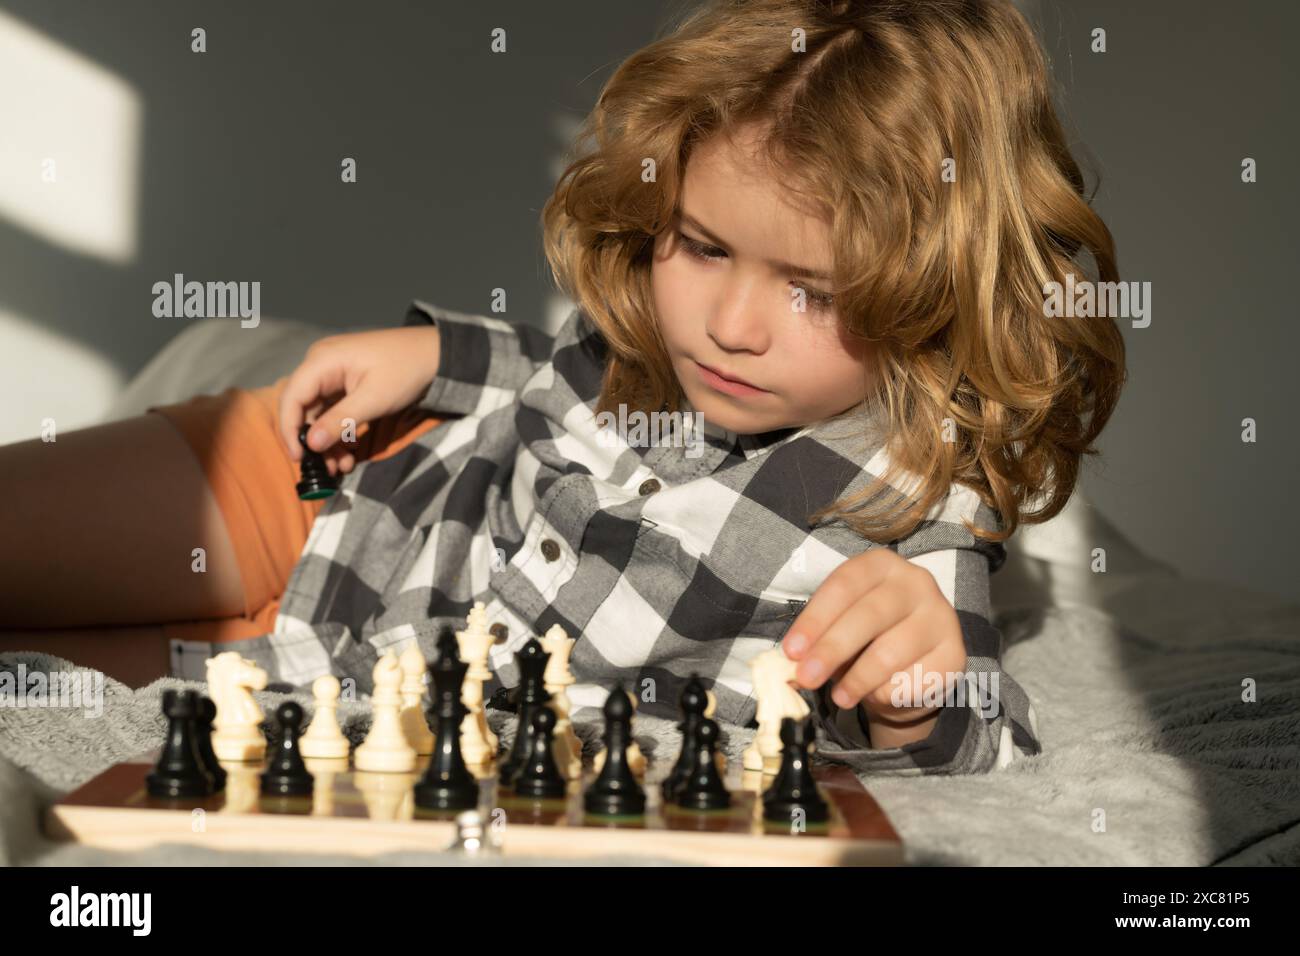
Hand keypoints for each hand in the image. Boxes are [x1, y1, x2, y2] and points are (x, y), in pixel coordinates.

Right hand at [278, 326, 440, 474]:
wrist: (436, 353)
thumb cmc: (406, 370)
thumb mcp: (374, 399)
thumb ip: (340, 422)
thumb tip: (311, 445)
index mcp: (322, 360)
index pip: (291, 398)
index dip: (290, 430)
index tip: (300, 459)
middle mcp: (321, 363)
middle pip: (302, 407)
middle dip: (313, 441)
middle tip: (327, 468)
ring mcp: (333, 372)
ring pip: (318, 413)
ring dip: (328, 441)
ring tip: (344, 466)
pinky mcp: (345, 382)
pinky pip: (332, 410)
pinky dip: (339, 431)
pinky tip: (350, 452)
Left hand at [781, 548, 966, 729]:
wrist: (909, 668)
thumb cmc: (864, 639)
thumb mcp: (837, 628)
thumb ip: (816, 641)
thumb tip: (791, 667)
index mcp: (881, 564)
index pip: (845, 585)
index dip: (815, 619)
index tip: (792, 651)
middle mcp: (916, 582)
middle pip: (869, 615)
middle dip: (832, 650)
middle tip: (806, 678)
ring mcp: (941, 616)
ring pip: (891, 652)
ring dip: (857, 680)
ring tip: (840, 697)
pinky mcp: (955, 654)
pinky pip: (913, 680)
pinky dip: (887, 694)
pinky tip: (877, 694)